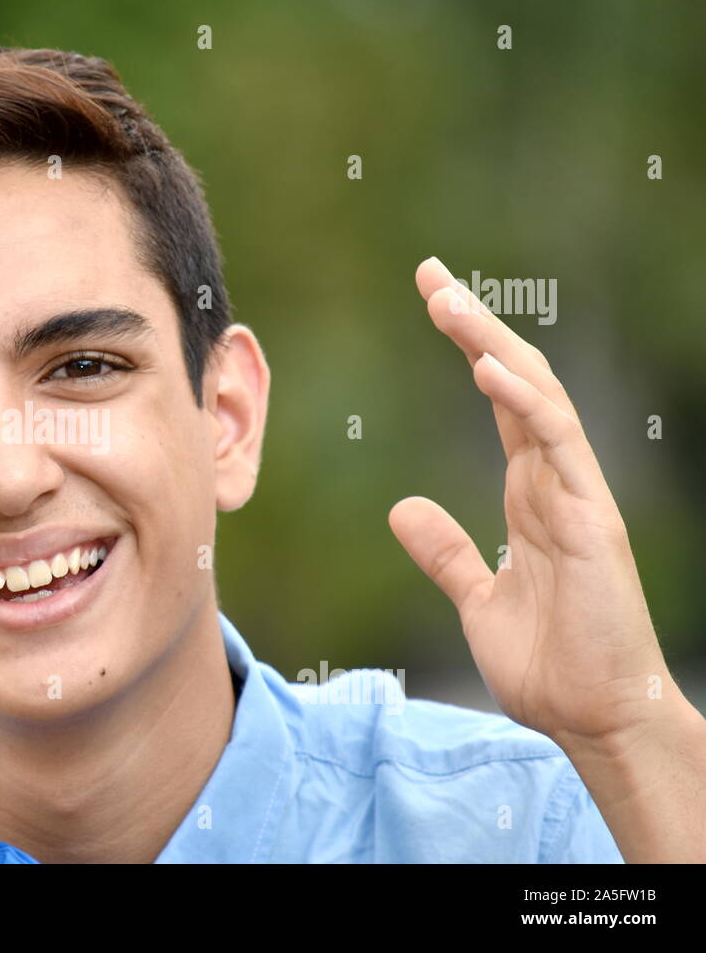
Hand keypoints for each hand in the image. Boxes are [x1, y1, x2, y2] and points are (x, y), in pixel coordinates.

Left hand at [388, 256, 675, 754]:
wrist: (592, 717)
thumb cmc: (548, 662)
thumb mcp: (477, 598)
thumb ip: (446, 551)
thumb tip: (401, 508)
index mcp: (531, 493)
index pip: (501, 401)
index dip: (470, 348)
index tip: (434, 300)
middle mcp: (555, 482)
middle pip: (517, 382)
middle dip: (476, 326)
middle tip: (432, 275)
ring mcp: (577, 496)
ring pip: (539, 399)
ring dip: (493, 346)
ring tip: (448, 300)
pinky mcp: (589, 520)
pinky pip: (557, 446)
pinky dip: (525, 404)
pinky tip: (489, 369)